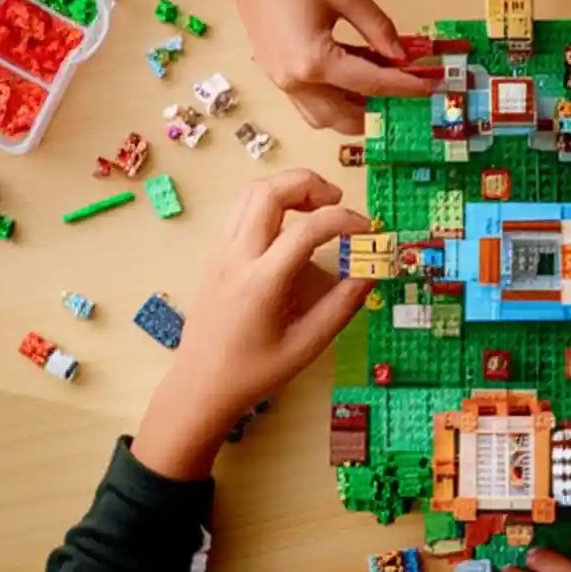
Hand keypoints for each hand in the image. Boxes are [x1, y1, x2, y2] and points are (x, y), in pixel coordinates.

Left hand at [132, 169, 373, 478]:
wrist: (199, 387)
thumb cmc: (253, 373)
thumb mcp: (305, 347)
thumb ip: (341, 307)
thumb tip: (372, 274)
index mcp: (261, 282)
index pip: (307, 229)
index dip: (344, 220)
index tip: (367, 230)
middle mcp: (237, 257)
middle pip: (269, 192)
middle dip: (309, 184)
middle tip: (337, 201)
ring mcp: (221, 252)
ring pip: (250, 193)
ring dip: (286, 188)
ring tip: (315, 207)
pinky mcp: (215, 255)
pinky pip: (240, 209)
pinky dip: (269, 201)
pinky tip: (288, 225)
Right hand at [204, 0, 430, 133]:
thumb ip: (379, 28)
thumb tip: (402, 55)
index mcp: (314, 62)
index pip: (371, 83)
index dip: (404, 85)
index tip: (429, 86)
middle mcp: (295, 81)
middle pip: (345, 117)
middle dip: (378, 110)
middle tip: (404, 93)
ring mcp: (281, 82)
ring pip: (324, 117)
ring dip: (354, 111)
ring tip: (379, 88)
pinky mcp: (276, 75)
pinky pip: (310, 102)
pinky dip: (335, 99)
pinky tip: (354, 77)